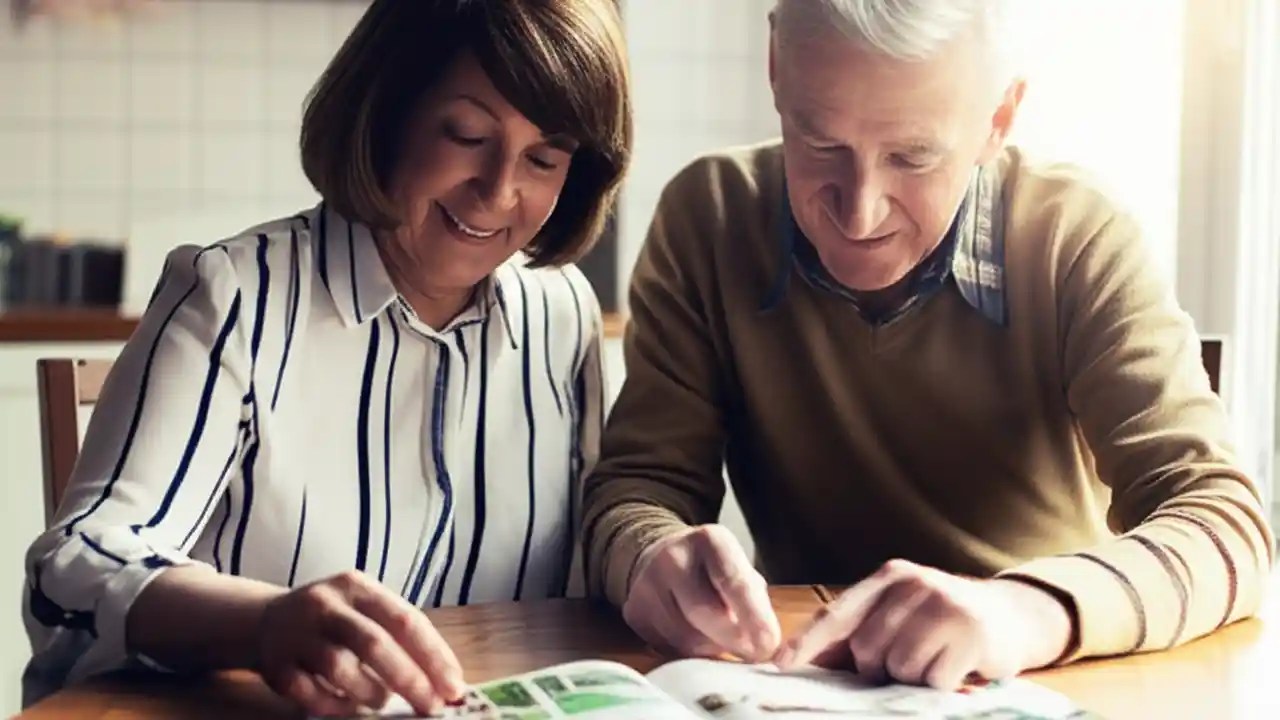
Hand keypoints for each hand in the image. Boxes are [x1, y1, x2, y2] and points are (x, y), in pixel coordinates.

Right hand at [255, 570, 465, 716]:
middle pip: (375, 644)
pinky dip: (335, 706)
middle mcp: (326, 604)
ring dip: (370, 693)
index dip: (433, 656)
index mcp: (358, 587)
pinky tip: (347, 706)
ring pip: (341, 669)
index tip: (454, 686)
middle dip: (410, 680)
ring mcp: (296, 633)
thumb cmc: (335, 619)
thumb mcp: (364, 609)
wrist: (266, 620)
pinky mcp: (275, 664)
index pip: (405, 620)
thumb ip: (398, 635)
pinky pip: (310, 693)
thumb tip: (443, 679)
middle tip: (432, 707)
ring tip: (381, 702)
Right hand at [622, 524, 781, 661]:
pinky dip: (687, 650)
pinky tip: (692, 632)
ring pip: (687, 638)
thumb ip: (754, 601)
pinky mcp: (634, 612)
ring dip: (710, 646)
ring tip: (716, 632)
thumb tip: (764, 645)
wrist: (659, 556)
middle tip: (752, 650)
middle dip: (733, 639)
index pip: (733, 581)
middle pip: (705, 613)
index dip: (753, 616)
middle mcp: (673, 557)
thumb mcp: (739, 569)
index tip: (768, 643)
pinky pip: (667, 647)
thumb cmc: (713, 570)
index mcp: (710, 540)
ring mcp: (647, 584)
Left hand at [773, 560, 1070, 689]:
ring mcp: (943, 606)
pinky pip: (932, 679)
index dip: (808, 643)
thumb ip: (858, 632)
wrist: (1012, 616)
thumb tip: (803, 662)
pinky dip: (939, 683)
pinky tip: (954, 666)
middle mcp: (913, 584)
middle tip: (909, 660)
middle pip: (866, 649)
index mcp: (889, 577)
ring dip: (912, 676)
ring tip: (934, 659)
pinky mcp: (969, 634)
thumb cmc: (942, 621)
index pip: (837, 613)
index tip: (780, 666)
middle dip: (879, 668)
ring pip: (898, 667)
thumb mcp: (899, 614)